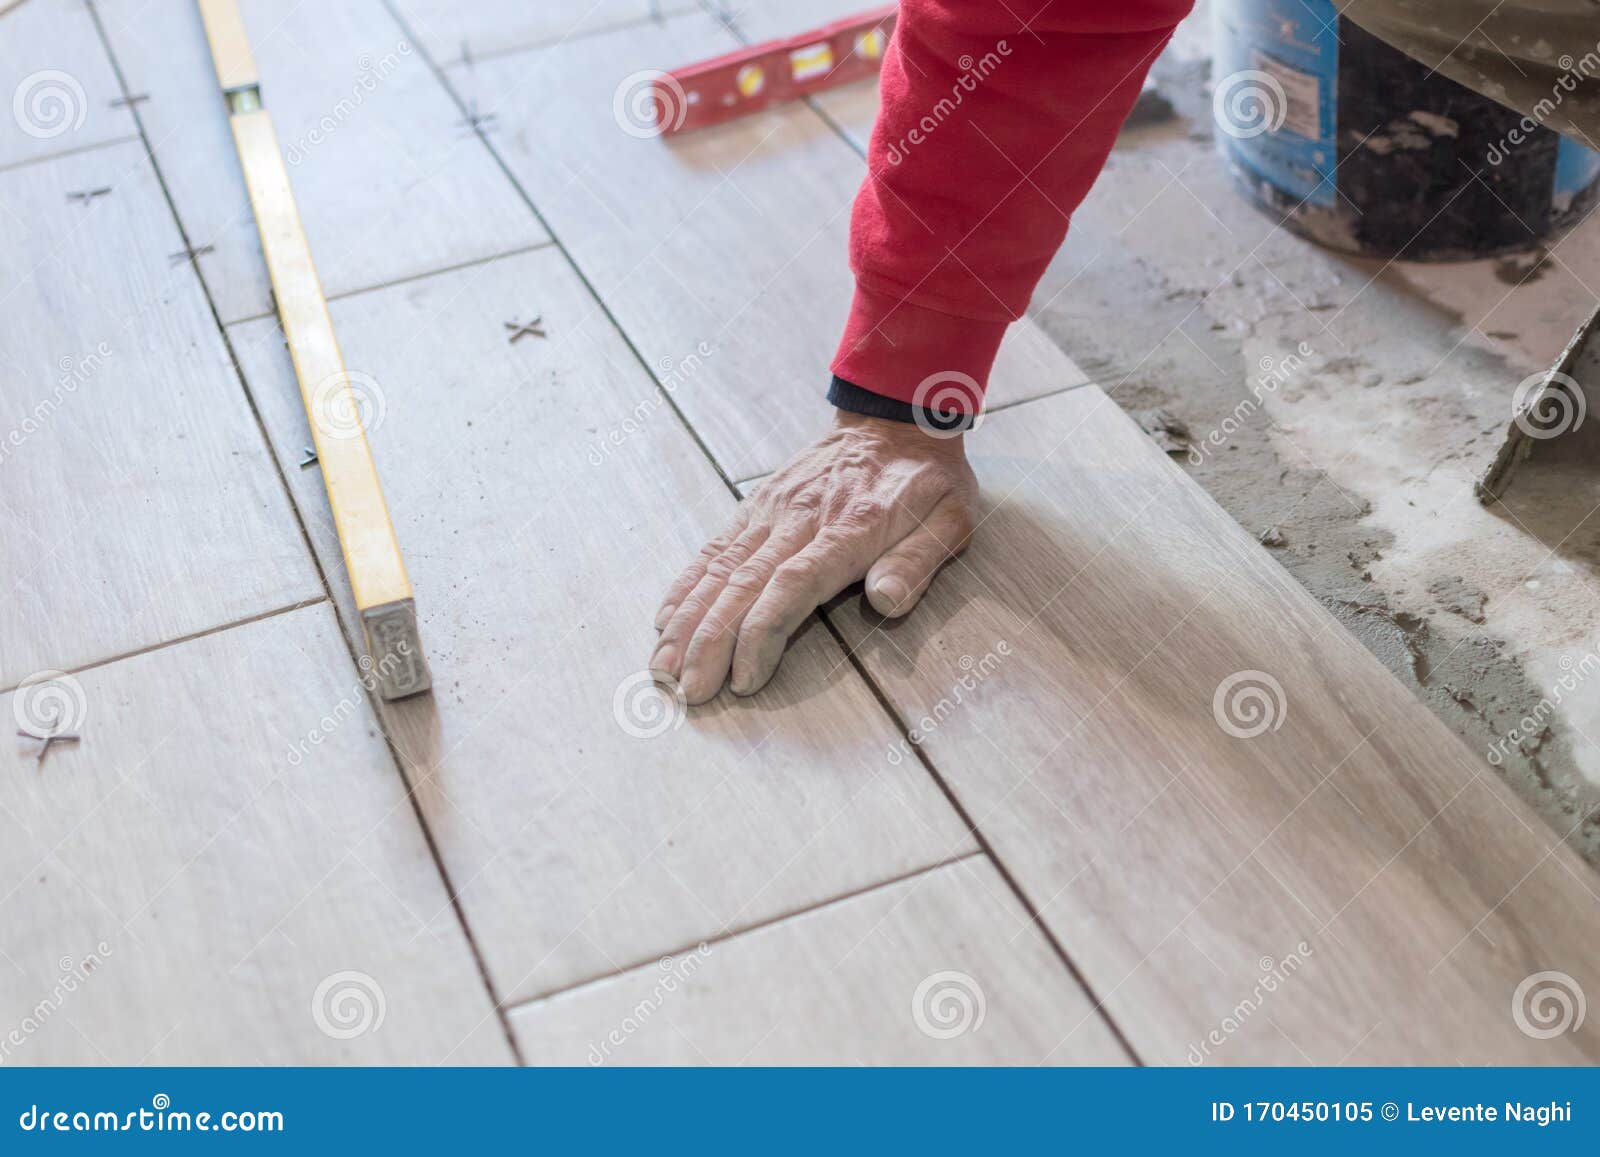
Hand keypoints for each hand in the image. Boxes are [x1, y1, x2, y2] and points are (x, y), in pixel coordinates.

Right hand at [651, 411, 978, 703]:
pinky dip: (686, 586)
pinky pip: (713, 549)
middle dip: (710, 643)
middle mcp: (799, 518)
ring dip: (687, 622)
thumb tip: (886, 601)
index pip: (793, 584)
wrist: (894, 418)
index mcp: (850, 528)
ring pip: (719, 570)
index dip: (762, 633)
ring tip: (662, 669)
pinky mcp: (754, 507)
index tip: (744, 679)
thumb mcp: (950, 518)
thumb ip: (917, 562)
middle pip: (744, 585)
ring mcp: (770, 511)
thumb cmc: (927, 480)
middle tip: (689, 692)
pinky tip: (665, 621)